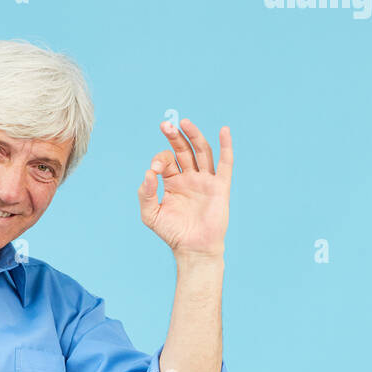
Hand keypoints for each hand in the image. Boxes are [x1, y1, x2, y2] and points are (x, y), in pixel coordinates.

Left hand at [138, 119, 231, 258]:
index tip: (154, 169)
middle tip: (166, 125)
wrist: (193, 249)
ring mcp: (205, 180)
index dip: (160, 159)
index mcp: (172, 181)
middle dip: (175, 136)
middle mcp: (189, 177)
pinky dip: (226, 146)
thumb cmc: (172, 233)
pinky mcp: (220, 187)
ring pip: (202, 151)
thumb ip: (145, 194)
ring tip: (184, 123)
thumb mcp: (151, 215)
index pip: (166, 160)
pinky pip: (225, 164)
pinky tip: (224, 131)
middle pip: (184, 149)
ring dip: (194, 136)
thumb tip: (148, 172)